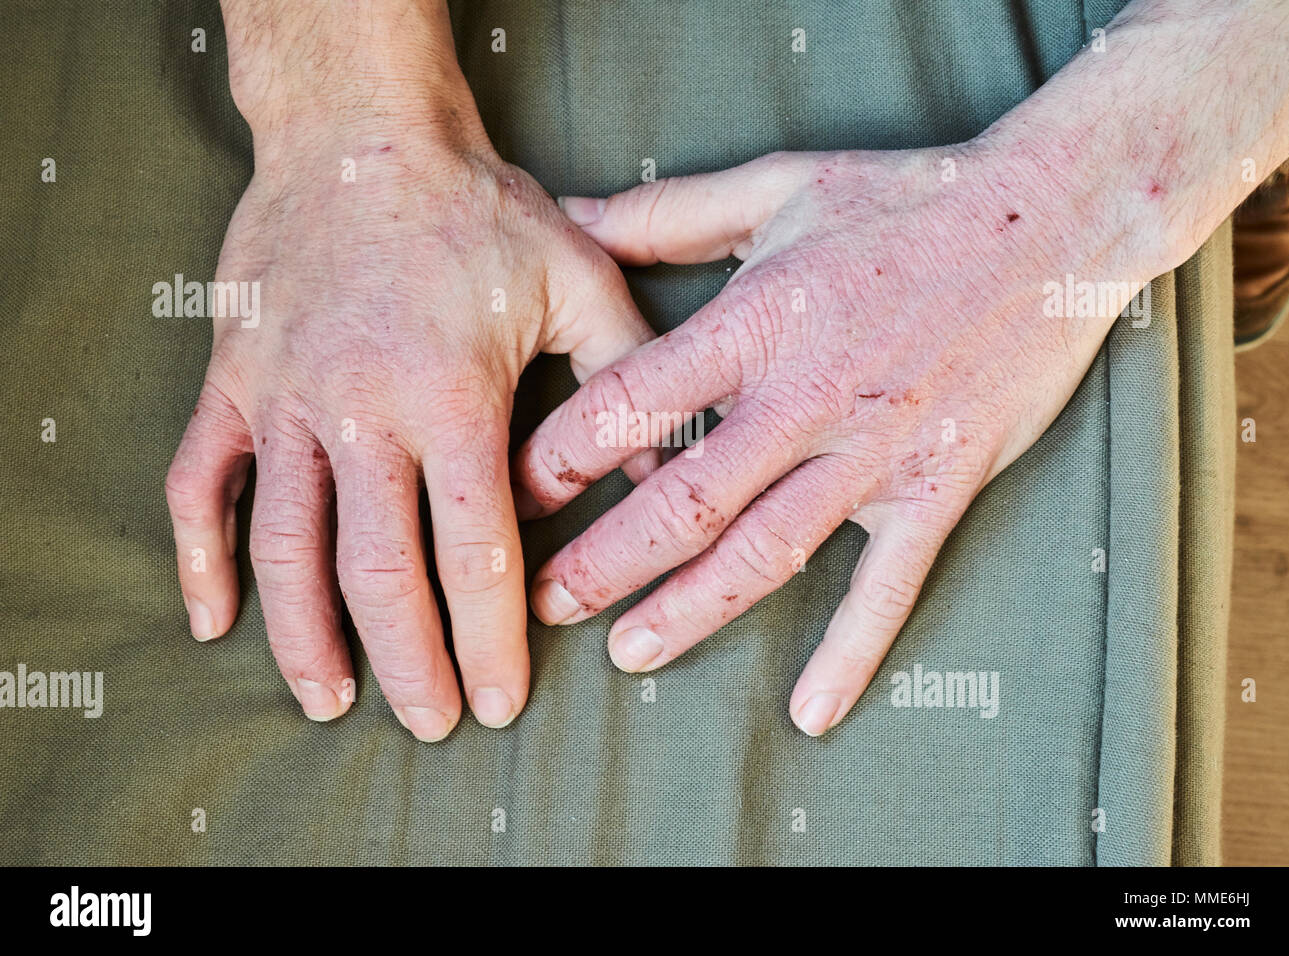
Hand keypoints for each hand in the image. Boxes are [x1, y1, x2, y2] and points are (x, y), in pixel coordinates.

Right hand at [165, 41, 652, 738]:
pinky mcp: (235, 382)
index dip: (488, 640)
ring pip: (283, 546)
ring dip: (305, 636)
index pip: (473, 553)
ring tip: (333, 700)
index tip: (500, 702)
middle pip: (376, 571)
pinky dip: (202, 558)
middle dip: (407, 661)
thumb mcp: (578, 279)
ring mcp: (285, 399)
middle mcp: (360, 411)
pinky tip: (215, 620)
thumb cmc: (477, 208)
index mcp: (451, 398)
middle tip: (431, 720)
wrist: (361, 133)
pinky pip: (201, 484)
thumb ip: (625, 381)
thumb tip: (662, 472)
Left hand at [513, 139, 1161, 735]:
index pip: (632, 401)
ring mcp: (876, 450)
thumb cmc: (907, 199)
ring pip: (766, 552)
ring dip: (690, 611)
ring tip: (627, 652)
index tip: (513, 495)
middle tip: (542, 604)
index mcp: (758, 319)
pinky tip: (810, 712)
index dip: (560, 457)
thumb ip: (667, 213)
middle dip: (603, 561)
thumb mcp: (777, 185)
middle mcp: (808, 396)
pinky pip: (890, 586)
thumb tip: (572, 215)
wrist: (1053, 221)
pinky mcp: (939, 486)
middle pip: (684, 499)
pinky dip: (851, 653)